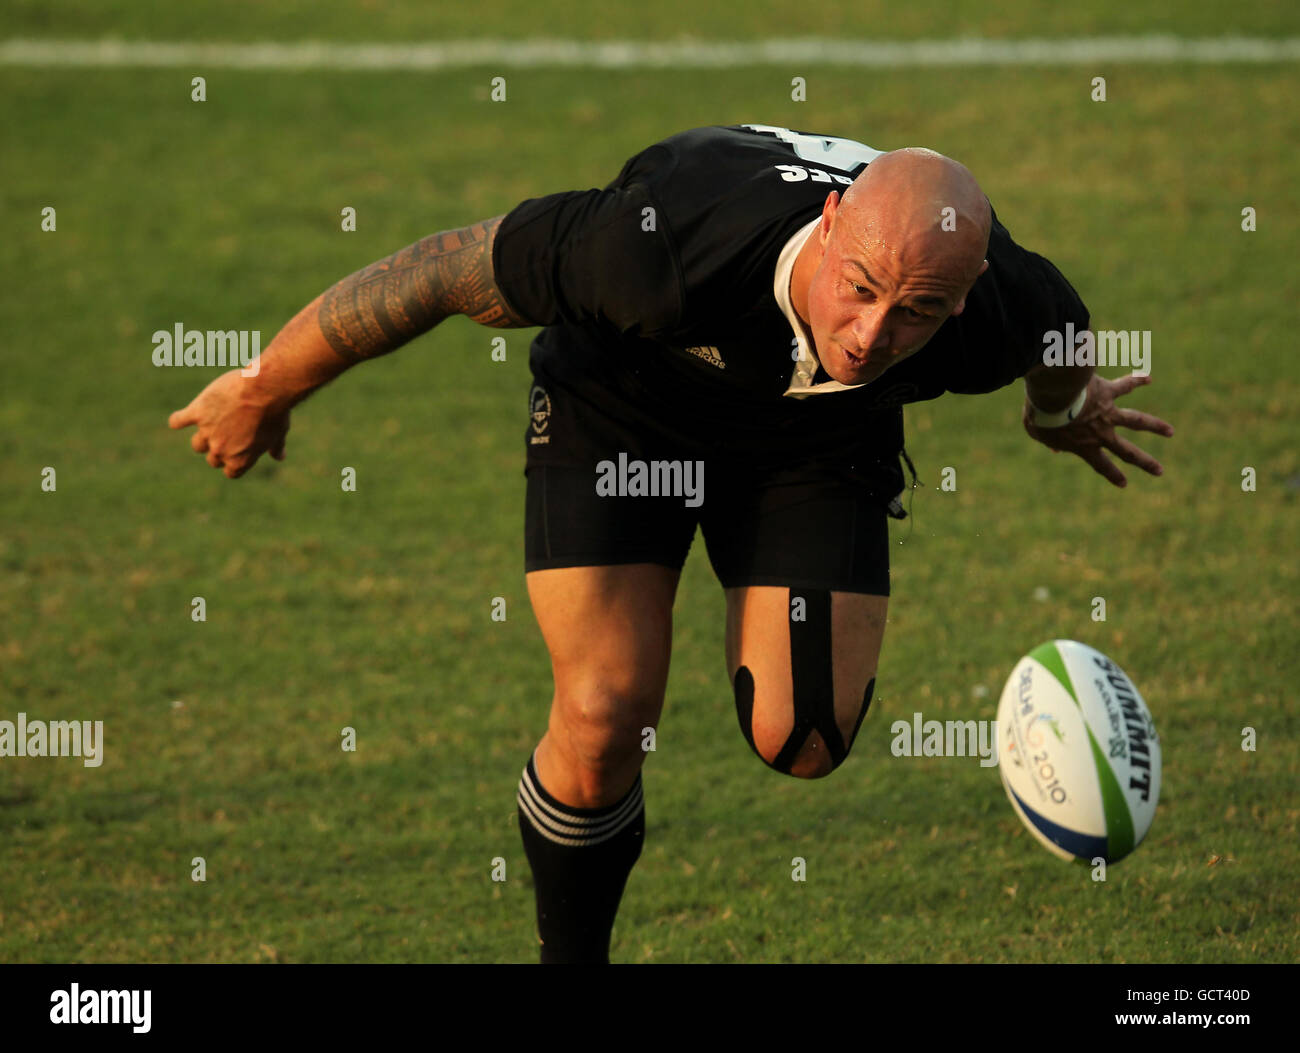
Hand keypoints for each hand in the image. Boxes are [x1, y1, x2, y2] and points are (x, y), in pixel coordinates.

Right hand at [169, 368, 289, 478]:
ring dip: (202, 438)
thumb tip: (279, 457)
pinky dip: (177, 420)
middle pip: (213, 459)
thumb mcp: (279, 433)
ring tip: (211, 425)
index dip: (234, 462)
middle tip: (229, 435)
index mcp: (240, 460)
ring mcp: (207, 431)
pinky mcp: (197, 412)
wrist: (264, 391)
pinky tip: (181, 419)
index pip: (230, 472)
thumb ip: (275, 447)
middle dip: (220, 450)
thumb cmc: (276, 413)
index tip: (238, 453)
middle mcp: (221, 450)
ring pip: (197, 445)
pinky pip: (178, 421)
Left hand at [1024, 373, 1172, 487]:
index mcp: (1083, 445)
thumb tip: (1054, 448)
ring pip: (1137, 421)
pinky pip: (1125, 385)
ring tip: (1170, 432)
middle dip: (1145, 462)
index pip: (1101, 464)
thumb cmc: (1040, 415)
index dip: (1112, 475)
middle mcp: (1100, 433)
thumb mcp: (1037, 434)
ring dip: (1155, 426)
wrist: (1051, 395)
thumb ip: (1048, 442)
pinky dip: (1137, 380)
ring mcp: (1107, 413)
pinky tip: (1147, 378)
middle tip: (1160, 471)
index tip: (1124, 483)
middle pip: (1128, 452)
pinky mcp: (1108, 391)